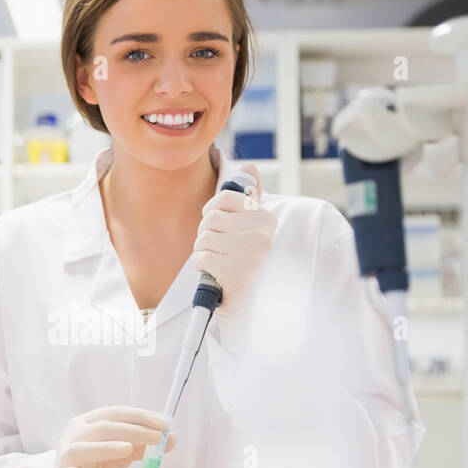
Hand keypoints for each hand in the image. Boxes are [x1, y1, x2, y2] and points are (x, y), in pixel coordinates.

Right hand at [45, 406, 175, 467]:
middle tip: (157, 437)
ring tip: (129, 449)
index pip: (114, 413)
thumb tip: (172, 438)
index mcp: (88, 424)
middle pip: (102, 428)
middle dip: (132, 430)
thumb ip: (143, 446)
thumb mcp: (122, 454)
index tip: (164, 423)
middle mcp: (73, 436)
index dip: (139, 416)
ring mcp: (62, 458)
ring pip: (81, 449)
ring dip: (105, 447)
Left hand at [193, 161, 277, 314]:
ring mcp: (256, 255)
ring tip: (214, 260)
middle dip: (204, 234)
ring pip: (204, 238)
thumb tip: (249, 166)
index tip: (218, 225)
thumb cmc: (239, 259)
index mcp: (266, 219)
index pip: (224, 197)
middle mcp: (265, 235)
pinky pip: (202, 257)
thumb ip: (248, 197)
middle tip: (216, 248)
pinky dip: (200, 265)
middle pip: (212, 218)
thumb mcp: (244, 227)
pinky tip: (212, 272)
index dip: (212, 211)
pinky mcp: (241, 274)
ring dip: (201, 251)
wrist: (240, 301)